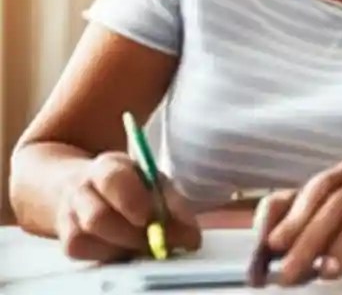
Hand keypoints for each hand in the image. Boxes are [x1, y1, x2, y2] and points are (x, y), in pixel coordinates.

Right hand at [55, 151, 201, 261]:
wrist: (82, 187)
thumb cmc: (128, 184)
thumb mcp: (152, 181)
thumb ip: (172, 203)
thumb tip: (191, 238)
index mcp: (107, 167)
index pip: (114, 180)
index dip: (133, 201)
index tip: (152, 217)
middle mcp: (82, 190)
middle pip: (98, 218)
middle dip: (133, 234)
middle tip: (159, 241)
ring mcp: (69, 216)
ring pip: (87, 239)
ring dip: (123, 246)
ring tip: (146, 245)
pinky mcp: (69, 242)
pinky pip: (86, 254)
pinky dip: (110, 255)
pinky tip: (127, 248)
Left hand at [253, 155, 341, 286]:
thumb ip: (326, 245)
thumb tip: (287, 271)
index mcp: (339, 175)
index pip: (294, 192)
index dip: (273, 220)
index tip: (261, 253)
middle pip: (316, 195)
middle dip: (293, 233)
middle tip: (277, 271)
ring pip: (339, 204)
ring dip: (316, 241)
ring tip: (300, 273)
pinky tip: (337, 267)